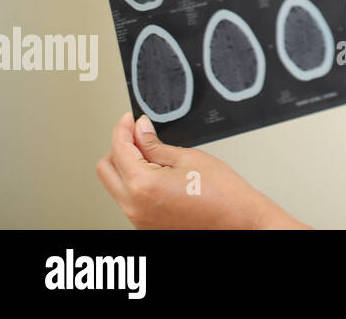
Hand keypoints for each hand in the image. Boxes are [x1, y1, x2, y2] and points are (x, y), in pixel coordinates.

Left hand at [96, 112, 309, 228]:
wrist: (238, 220)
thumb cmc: (223, 193)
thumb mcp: (189, 158)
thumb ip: (156, 144)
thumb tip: (140, 130)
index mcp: (142, 186)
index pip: (119, 150)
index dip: (123, 129)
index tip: (129, 119)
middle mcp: (133, 207)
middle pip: (106, 170)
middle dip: (119, 148)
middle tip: (138, 135)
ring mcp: (138, 220)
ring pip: (115, 185)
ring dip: (127, 166)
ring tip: (154, 155)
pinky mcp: (145, 226)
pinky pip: (128, 199)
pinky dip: (136, 183)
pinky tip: (158, 174)